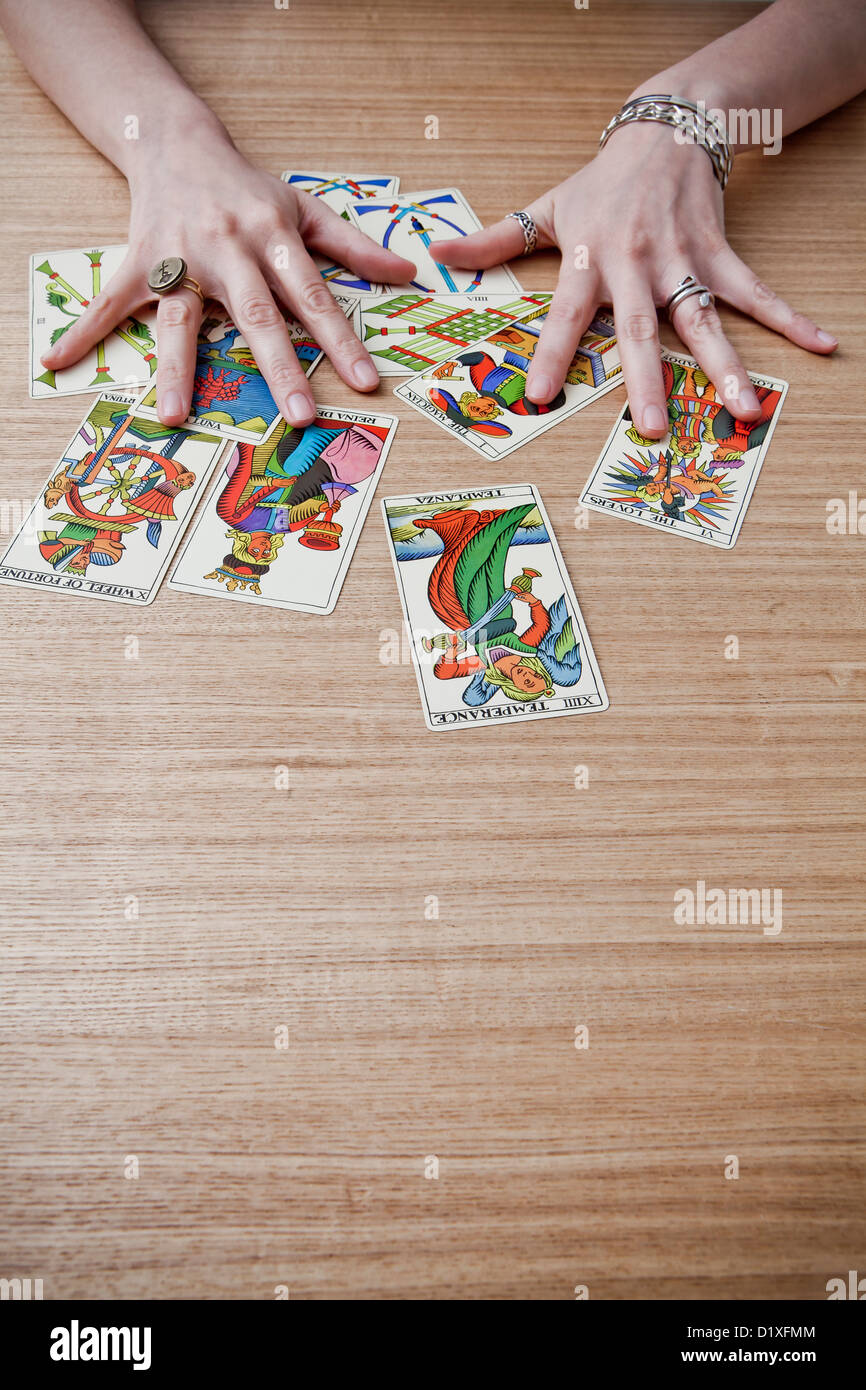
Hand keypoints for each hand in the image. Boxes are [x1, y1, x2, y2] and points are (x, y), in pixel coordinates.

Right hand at [40, 127, 415, 428]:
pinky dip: (82, 331)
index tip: (365, 383)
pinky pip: (109, 302)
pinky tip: (57, 364)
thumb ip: (353, 247)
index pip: (315, 297)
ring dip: (177, 368)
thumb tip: (407, 274)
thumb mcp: (304, 208)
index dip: (341, 341)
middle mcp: (229, 250)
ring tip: (176, 416)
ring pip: (180, 319)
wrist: (176, 141)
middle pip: (256, 316)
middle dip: (279, 367)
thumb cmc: (247, 187)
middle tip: (298, 417)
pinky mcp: (138, 263)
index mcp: (274, 238)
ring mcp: (179, 259)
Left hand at [435, 120, 836, 437]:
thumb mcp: (546, 209)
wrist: (664, 126)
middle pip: (642, 330)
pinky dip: (789, 318)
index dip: (550, 354)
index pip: (564, 315)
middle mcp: (635, 267)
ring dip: (726, 365)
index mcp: (589, 261)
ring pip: (704, 319)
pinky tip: (820, 345)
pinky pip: (756, 291)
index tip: (539, 397)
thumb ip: (494, 242)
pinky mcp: (719, 252)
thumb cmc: (601, 181)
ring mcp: (682, 261)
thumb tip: (436, 256)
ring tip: (743, 410)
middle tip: (651, 428)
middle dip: (646, 382)